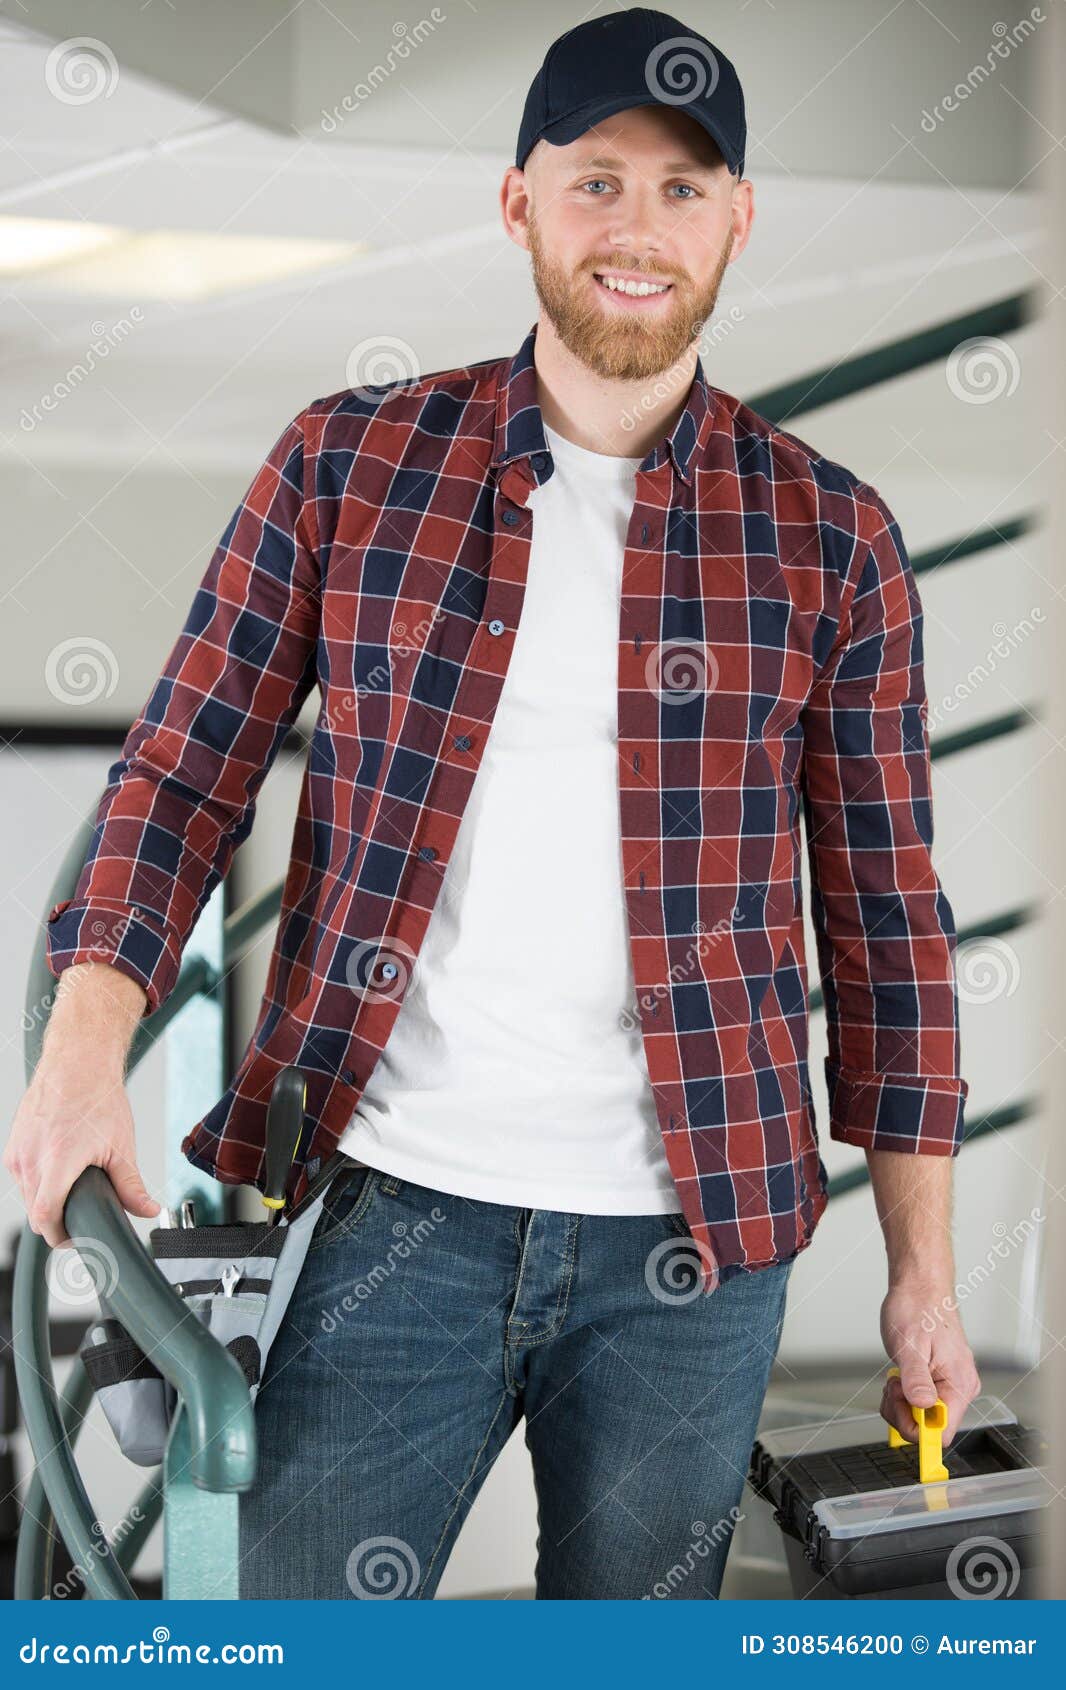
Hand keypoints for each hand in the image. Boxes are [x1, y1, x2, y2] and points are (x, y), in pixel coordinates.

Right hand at [4, 1053, 159, 1249]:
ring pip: (28, 1196)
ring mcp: (18, 1151)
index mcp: (57, 1160)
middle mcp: (31, 1158)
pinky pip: (23, 1178)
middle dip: (58, 1221)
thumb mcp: (120, 1146)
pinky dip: (39, 1183)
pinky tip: (60, 1171)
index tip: (75, 1238)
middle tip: (82, 1218)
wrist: (78, 1063)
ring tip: (74, 1189)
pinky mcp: (13, 1145)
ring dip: (48, 1201)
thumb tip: (148, 1210)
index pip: (45, 1216)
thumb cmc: (97, 1098)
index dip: (59, 1236)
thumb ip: (131, 1185)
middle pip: (36, 1212)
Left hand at [879, 1277, 980, 1446]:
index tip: (899, 1413)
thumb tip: (921, 1407)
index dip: (917, 1430)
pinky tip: (901, 1375)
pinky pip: (918, 1403)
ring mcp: (948, 1385)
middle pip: (929, 1428)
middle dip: (903, 1411)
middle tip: (894, 1384)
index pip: (942, 1433)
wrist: (919, 1288)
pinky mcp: (938, 1381)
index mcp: (959, 1385)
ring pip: (920, 1416)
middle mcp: (959, 1389)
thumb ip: (916, 1379)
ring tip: (897, 1375)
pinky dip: (903, 1394)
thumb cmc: (917, 1309)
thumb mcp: (910, 1346)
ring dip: (900, 1401)